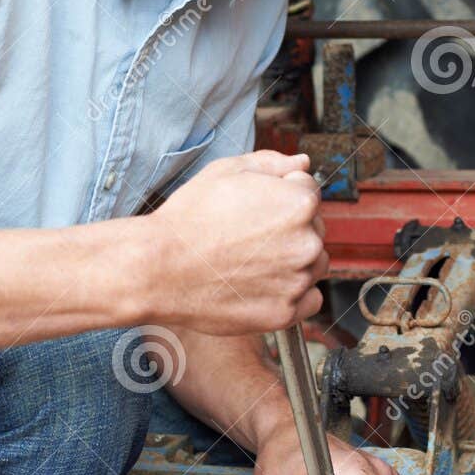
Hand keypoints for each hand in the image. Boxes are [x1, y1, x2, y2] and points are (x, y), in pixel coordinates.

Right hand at [144, 151, 327, 335]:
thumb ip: (272, 162)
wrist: (159, 267)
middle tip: (249, 234)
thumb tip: (302, 163)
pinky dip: (293, 294)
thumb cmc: (188, 219)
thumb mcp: (227, 171)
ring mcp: (297, 280)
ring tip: (253, 260)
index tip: (257, 207)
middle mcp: (307, 242)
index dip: (281, 194)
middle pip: (315, 228)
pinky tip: (263, 285)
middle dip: (290, 228)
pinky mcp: (285, 312)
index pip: (309, 191)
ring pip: (314, 264)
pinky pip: (309, 300)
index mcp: (299, 202)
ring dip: (294, 261)